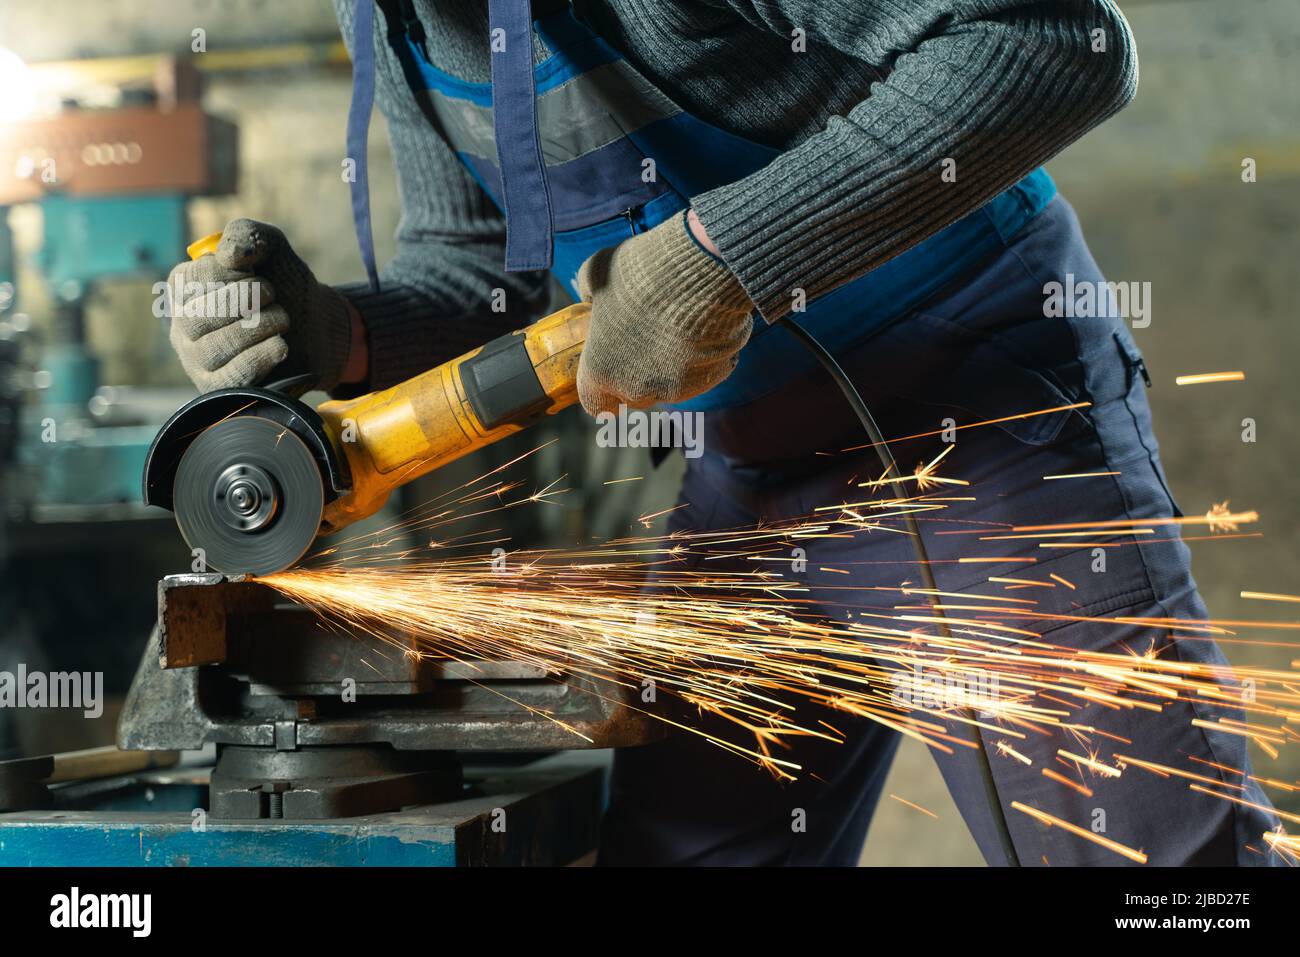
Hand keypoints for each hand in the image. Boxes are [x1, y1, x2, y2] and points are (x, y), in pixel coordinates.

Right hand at [166, 218, 355, 391]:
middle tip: (273, 293)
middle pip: (194, 318)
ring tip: (283, 318)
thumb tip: (228, 255)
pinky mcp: (221, 388)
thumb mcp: (271, 249)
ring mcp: (198, 360)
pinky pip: (231, 378)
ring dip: (255, 329)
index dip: (226, 275)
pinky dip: (260, 358)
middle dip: (241, 302)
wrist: (317, 328)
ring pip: (212, 349)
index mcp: (184, 288)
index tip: (256, 271)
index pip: (187, 281)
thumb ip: (248, 235)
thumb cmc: (284, 285)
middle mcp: (183, 324)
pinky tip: (282, 345)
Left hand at [576, 211, 752, 415]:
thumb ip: (590, 294)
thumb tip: (591, 297)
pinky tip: (705, 325)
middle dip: (637, 376)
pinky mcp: (713, 377)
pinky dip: (705, 356)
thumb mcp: (597, 271)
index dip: (600, 389)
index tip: (608, 372)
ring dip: (671, 366)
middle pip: (635, 397)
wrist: (700, 267)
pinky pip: (706, 372)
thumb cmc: (642, 270)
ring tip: (677, 325)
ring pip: (671, 386)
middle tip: (644, 342)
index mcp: (602, 370)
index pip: (595, 403)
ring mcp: (678, 387)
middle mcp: (638, 388)